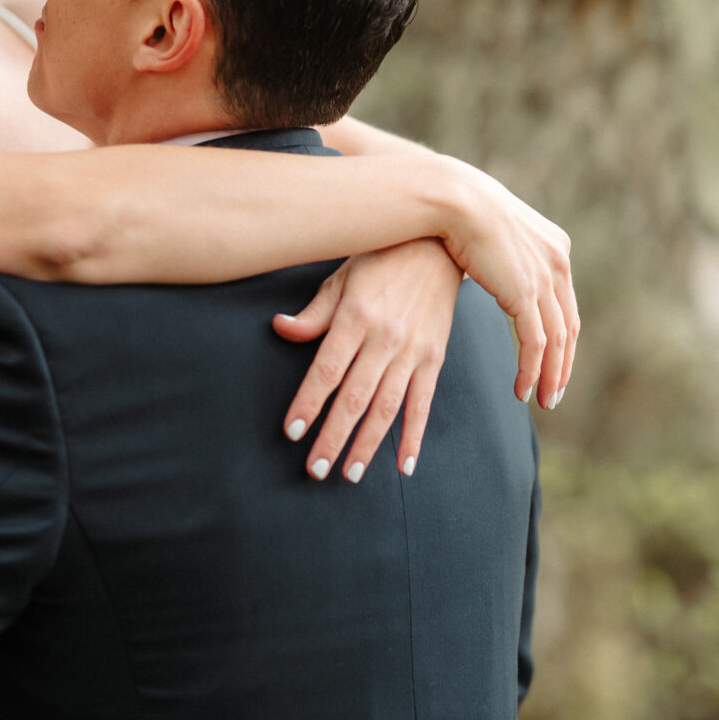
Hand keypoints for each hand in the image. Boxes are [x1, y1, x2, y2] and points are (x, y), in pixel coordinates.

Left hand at [272, 238, 459, 482]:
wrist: (438, 245)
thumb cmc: (381, 260)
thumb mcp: (341, 277)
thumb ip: (314, 313)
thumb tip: (280, 329)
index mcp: (355, 317)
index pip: (326, 370)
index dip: (309, 403)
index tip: (292, 432)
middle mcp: (384, 338)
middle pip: (354, 398)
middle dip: (333, 437)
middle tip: (316, 470)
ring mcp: (412, 351)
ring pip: (386, 407)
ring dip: (368, 444)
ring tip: (351, 474)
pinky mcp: (434, 358)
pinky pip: (423, 403)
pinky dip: (414, 436)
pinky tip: (404, 465)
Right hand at [436, 162, 578, 410]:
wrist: (453, 198)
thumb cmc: (459, 211)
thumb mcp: (493, 233)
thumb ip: (503, 256)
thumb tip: (488, 270)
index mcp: (557, 248)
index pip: (566, 305)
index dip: (561, 340)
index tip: (552, 364)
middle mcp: (558, 263)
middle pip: (568, 326)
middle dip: (562, 365)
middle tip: (553, 393)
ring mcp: (545, 277)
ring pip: (557, 341)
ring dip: (550, 376)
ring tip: (540, 400)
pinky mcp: (525, 292)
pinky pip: (536, 343)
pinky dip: (531, 370)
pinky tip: (521, 389)